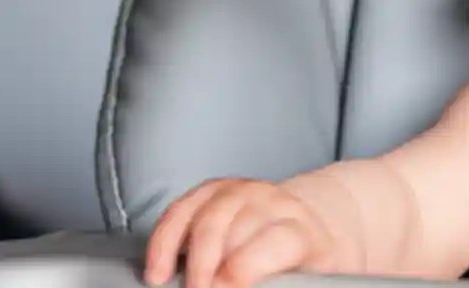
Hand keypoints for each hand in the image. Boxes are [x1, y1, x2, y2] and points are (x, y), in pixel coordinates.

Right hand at [145, 178, 361, 287]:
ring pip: (204, 216)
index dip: (246, 268)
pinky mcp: (214, 190)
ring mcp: (242, 191)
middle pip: (233, 228)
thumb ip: (286, 283)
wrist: (307, 224)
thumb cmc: (304, 260)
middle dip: (207, 267)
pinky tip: (158, 267)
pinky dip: (164, 238)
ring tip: (166, 284)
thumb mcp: (311, 278)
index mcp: (302, 229)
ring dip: (180, 253)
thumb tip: (267, 285)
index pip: (277, 241)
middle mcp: (272, 203)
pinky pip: (181, 209)